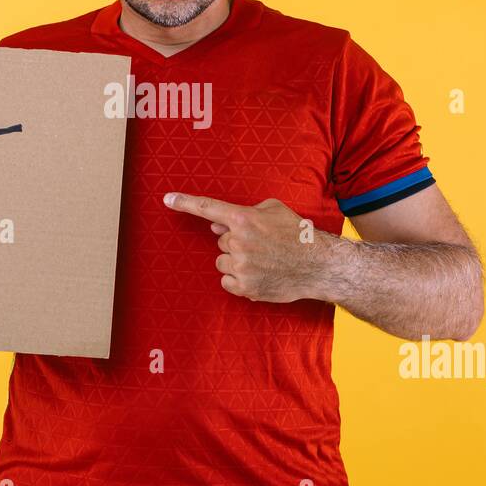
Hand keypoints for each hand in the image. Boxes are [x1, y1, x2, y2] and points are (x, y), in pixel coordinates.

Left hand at [162, 192, 326, 302]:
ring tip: (263, 261)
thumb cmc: (297, 234)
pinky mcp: (245, 286)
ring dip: (237, 261)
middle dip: (236, 242)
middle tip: (262, 245)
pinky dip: (238, 280)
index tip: (167, 199)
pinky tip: (258, 274)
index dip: (185, 202)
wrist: (318, 264)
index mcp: (243, 218)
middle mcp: (238, 241)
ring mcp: (241, 265)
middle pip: (221, 241)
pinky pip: (227, 282)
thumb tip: (216, 226)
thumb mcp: (273, 210)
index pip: (207, 208)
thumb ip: (244, 212)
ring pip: (222, 262)